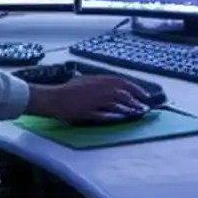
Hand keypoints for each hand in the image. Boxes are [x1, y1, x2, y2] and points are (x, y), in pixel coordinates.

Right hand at [25, 75, 149, 122]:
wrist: (52, 98)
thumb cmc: (66, 90)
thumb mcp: (84, 81)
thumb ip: (97, 83)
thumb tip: (110, 86)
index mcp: (97, 79)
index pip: (121, 81)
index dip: (135, 87)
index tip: (144, 94)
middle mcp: (98, 87)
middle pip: (122, 91)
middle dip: (136, 97)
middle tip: (145, 104)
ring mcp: (93, 100)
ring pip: (117, 102)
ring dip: (130, 107)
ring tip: (139, 112)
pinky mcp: (88, 111)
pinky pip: (105, 113)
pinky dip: (116, 115)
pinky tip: (124, 118)